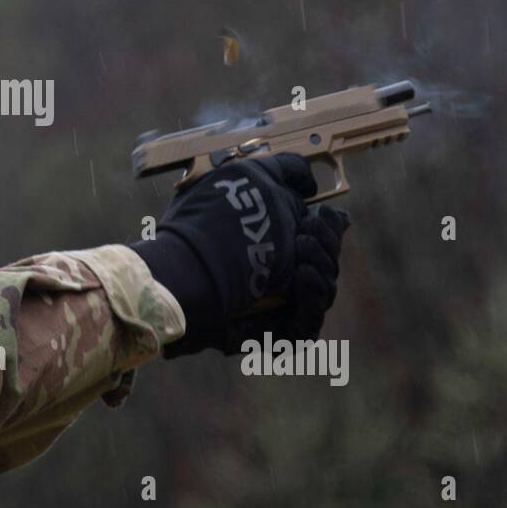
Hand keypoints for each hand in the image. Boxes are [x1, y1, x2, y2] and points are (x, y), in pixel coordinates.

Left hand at [128, 154, 349, 356]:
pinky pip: (307, 325)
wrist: (178, 266)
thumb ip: (281, 171)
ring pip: (324, 291)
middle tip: (307, 227)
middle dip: (326, 243)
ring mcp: (278, 309)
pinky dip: (313, 297)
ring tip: (302, 247)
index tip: (316, 212)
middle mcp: (279, 279)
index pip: (320, 241)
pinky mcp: (274, 336)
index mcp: (278, 246)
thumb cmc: (205, 225)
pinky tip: (303, 274)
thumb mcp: (244, 180)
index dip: (327, 228)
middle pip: (327, 265)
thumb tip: (311, 183)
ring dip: (322, 264)